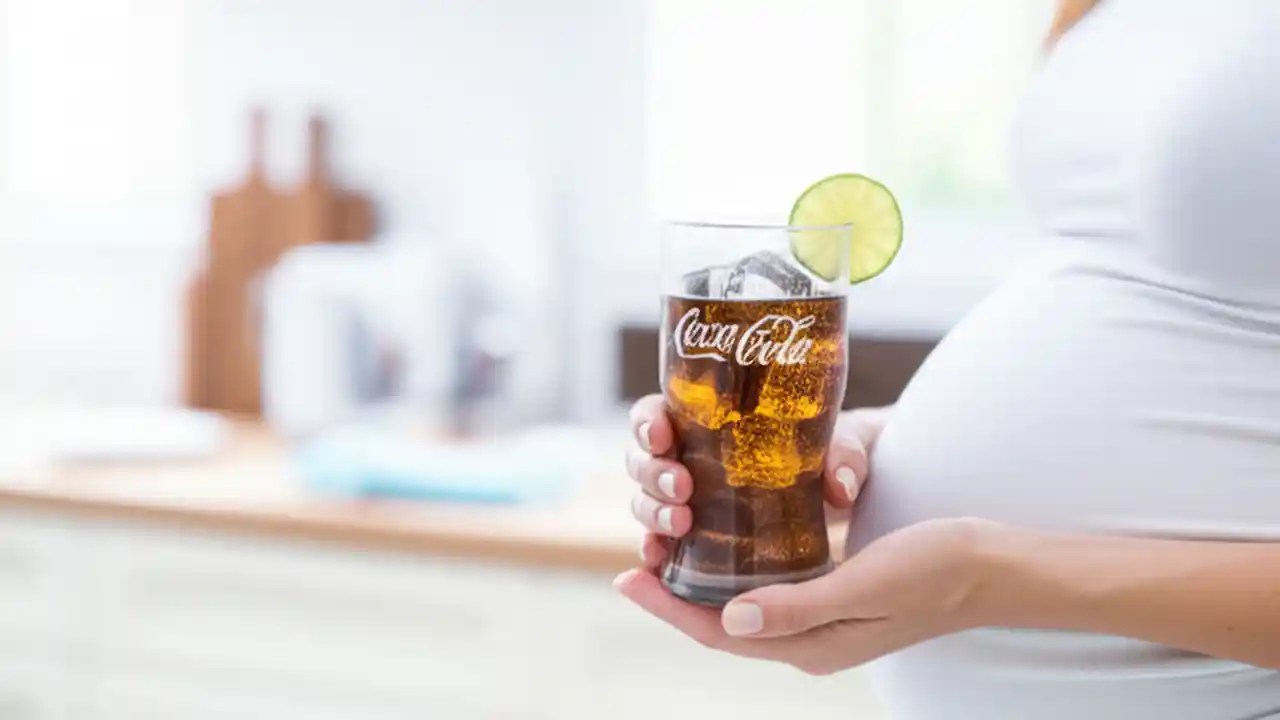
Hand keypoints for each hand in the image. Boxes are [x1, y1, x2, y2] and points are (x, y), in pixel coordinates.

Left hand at [615, 517, 1001, 674]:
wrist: (989, 566)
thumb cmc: (933, 569)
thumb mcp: (865, 585)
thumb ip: (798, 606)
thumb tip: (727, 619)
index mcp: (812, 647)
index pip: (719, 635)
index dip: (668, 609)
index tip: (626, 578)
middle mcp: (809, 642)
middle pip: (720, 626)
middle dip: (673, 599)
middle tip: (630, 566)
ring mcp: (820, 623)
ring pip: (740, 610)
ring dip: (699, 588)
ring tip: (663, 556)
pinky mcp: (831, 599)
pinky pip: (767, 594)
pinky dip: (734, 576)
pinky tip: (721, 550)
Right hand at [624, 394, 886, 568]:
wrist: (840, 489)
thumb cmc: (831, 452)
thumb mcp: (843, 444)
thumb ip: (844, 457)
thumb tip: (840, 487)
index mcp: (706, 420)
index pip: (656, 414)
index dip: (647, 422)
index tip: (662, 434)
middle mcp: (687, 458)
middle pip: (643, 461)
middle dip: (653, 474)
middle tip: (682, 486)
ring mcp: (687, 500)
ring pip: (646, 502)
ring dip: (653, 513)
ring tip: (682, 523)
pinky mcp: (697, 538)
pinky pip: (660, 545)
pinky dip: (654, 552)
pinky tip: (659, 563)